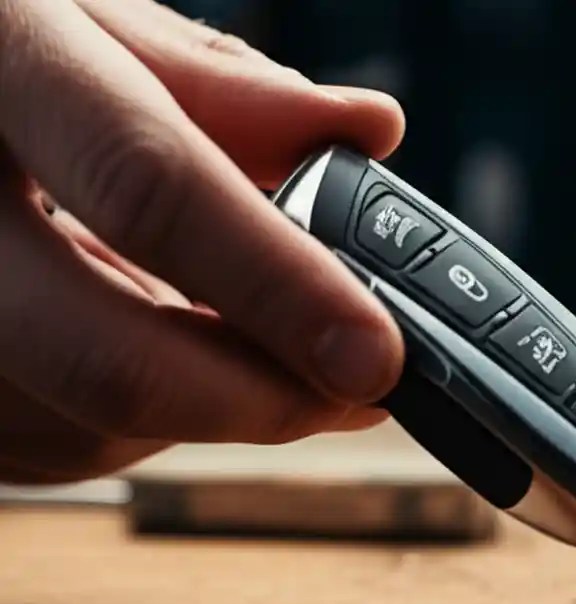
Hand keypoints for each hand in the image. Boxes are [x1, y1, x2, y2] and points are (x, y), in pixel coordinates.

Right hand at [0, 0, 405, 482]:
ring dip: (210, 397)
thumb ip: (216, 76)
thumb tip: (368, 129)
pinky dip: (143, 411)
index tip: (374, 351)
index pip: (148, 189)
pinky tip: (158, 335)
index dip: (278, 284)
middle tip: (359, 383)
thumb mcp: (82, 18)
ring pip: (91, 425)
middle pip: (109, 359)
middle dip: (265, 396)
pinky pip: (58, 445)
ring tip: (243, 319)